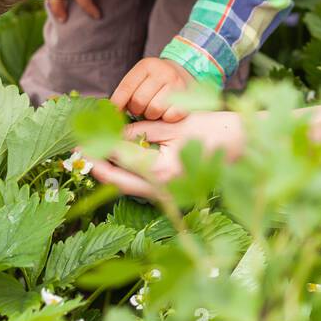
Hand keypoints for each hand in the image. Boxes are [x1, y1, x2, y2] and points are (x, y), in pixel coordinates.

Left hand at [88, 112, 246, 198]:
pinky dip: (127, 175)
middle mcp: (163, 189)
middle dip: (97, 166)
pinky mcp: (172, 195)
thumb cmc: (211, 128)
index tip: (79, 143)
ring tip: (94, 156)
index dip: (97, 148)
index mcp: (162, 169)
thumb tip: (111, 135)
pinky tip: (117, 162)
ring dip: (110, 173)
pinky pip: (143, 187)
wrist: (242, 144)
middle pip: (118, 181)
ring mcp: (169, 196)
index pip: (120, 158)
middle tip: (78, 155)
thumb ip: (139, 132)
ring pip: (128, 187)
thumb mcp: (171, 125)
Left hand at [110, 56, 194, 121]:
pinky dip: (165, 118)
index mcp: (146, 65)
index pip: (126, 87)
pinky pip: (169, 116)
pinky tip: (166, 111)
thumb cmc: (155, 81)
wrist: (183, 74)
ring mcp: (176, 84)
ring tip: (153, 109)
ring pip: (153, 110)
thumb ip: (126, 92)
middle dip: (136, 110)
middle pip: (138, 101)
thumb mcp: (140, 78)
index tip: (112, 114)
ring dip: (151, 115)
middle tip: (140, 109)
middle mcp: (163, 72)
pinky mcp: (187, 97)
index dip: (117, 104)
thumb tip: (111, 111)